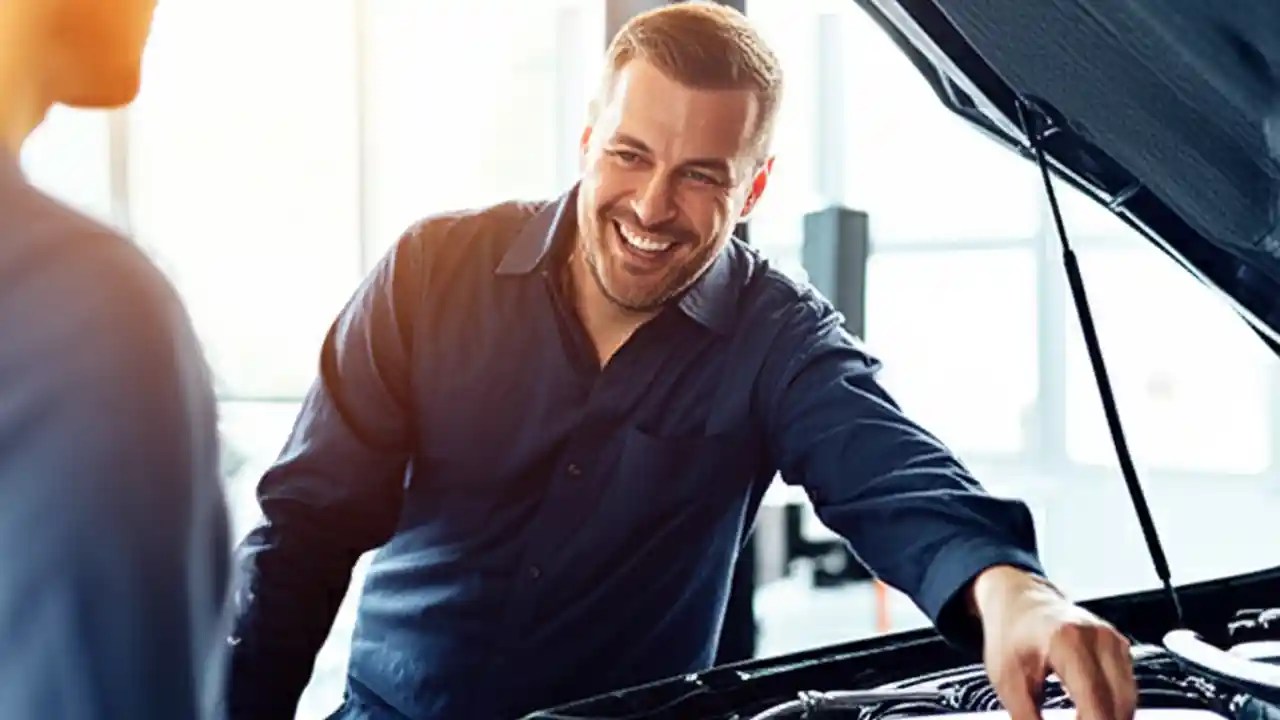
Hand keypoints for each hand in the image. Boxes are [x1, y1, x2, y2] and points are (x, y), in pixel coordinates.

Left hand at [972, 566, 1136, 719]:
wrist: (1019, 601)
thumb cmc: (1010, 636)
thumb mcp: (1007, 680)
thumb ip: (1026, 718)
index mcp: (1069, 642)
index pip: (1095, 703)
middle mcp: (1100, 638)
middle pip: (1119, 706)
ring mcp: (1115, 641)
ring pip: (1127, 702)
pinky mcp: (1121, 648)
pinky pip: (1126, 691)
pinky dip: (1112, 711)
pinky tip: (1088, 718)